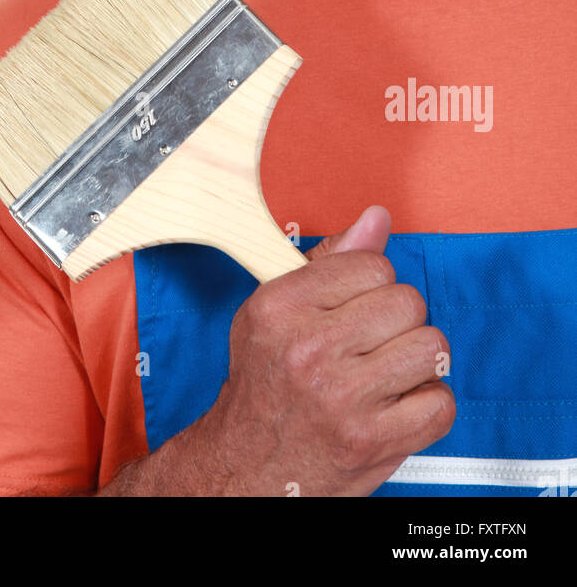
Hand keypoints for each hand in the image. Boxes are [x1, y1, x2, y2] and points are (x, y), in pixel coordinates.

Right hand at [205, 205, 454, 495]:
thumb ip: (329, 262)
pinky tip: (396, 406)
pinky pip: (441, 402)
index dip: (372, 285)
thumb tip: (376, 220)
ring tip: (388, 372)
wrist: (249, 469)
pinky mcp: (373, 442)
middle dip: (397, 321)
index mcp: (281, 308)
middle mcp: (309, 350)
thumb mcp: (276, 313)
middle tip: (372, 343)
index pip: (373, 265)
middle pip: (408, 302)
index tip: (355, 307)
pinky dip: (426, 406)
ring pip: (432, 347)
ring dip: (418, 361)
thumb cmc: (266, 386)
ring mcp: (343, 399)